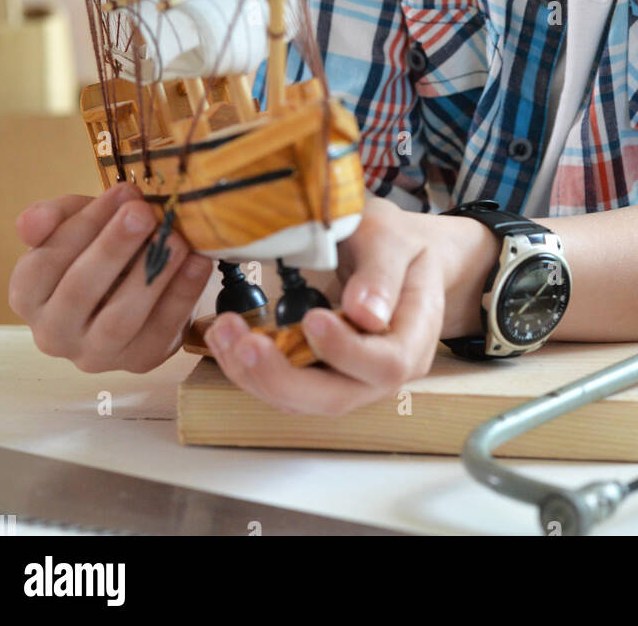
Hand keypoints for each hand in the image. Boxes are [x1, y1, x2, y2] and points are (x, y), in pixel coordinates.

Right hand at [8, 182, 212, 373]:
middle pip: (80, 291)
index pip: (45, 263)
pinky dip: (182, 296)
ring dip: (150, 277)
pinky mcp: (139, 361)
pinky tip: (198, 262)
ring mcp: (96, 354)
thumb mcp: (73, 223)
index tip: (123, 192)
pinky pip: (161, 332)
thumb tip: (31, 224)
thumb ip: (53, 217)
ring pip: (119, 321)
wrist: (136, 283)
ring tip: (175, 239)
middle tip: (143, 213)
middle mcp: (53, 333)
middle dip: (113, 248)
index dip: (85, 225)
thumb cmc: (96, 248)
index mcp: (28, 295)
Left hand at [203, 193, 496, 414]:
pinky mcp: (317, 376)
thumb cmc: (399, 244)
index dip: (346, 351)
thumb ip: (382, 271)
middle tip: (244, 342)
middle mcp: (380, 373)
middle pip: (336, 397)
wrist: (396, 257)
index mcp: (414, 338)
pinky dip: (249, 367)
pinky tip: (224, 337)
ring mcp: (348, 380)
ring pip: (301, 400)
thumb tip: (365, 312)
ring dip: (256, 374)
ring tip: (223, 332)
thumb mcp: (394, 238)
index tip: (311, 318)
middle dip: (284, 377)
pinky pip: (283, 386)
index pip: (386, 364)